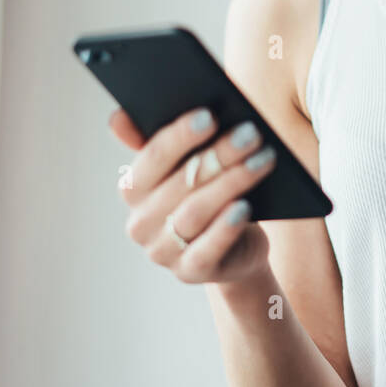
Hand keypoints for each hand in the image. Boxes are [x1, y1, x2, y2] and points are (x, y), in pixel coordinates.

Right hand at [110, 106, 274, 284]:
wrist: (234, 247)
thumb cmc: (210, 192)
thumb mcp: (190, 165)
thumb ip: (166, 139)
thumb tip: (121, 116)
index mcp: (134, 187)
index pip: (153, 156)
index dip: (181, 135)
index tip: (210, 115)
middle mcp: (140, 221)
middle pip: (183, 181)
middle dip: (220, 154)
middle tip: (252, 133)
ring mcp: (162, 250)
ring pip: (196, 212)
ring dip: (233, 183)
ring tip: (264, 160)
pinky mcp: (189, 272)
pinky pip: (206, 249)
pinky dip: (226, 227)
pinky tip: (246, 206)